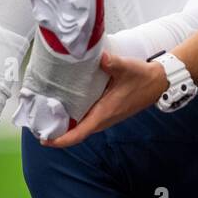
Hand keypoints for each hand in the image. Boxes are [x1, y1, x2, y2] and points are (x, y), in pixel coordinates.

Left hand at [44, 52, 168, 147]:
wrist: (158, 82)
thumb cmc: (143, 77)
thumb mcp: (128, 68)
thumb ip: (113, 63)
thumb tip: (100, 57)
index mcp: (105, 112)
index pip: (80, 133)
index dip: (62, 140)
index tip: (46, 140)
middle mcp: (104, 118)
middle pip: (77, 133)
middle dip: (58, 134)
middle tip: (39, 127)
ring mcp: (107, 117)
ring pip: (82, 128)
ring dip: (66, 128)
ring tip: (48, 119)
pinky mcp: (108, 112)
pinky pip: (88, 121)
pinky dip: (75, 120)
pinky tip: (66, 109)